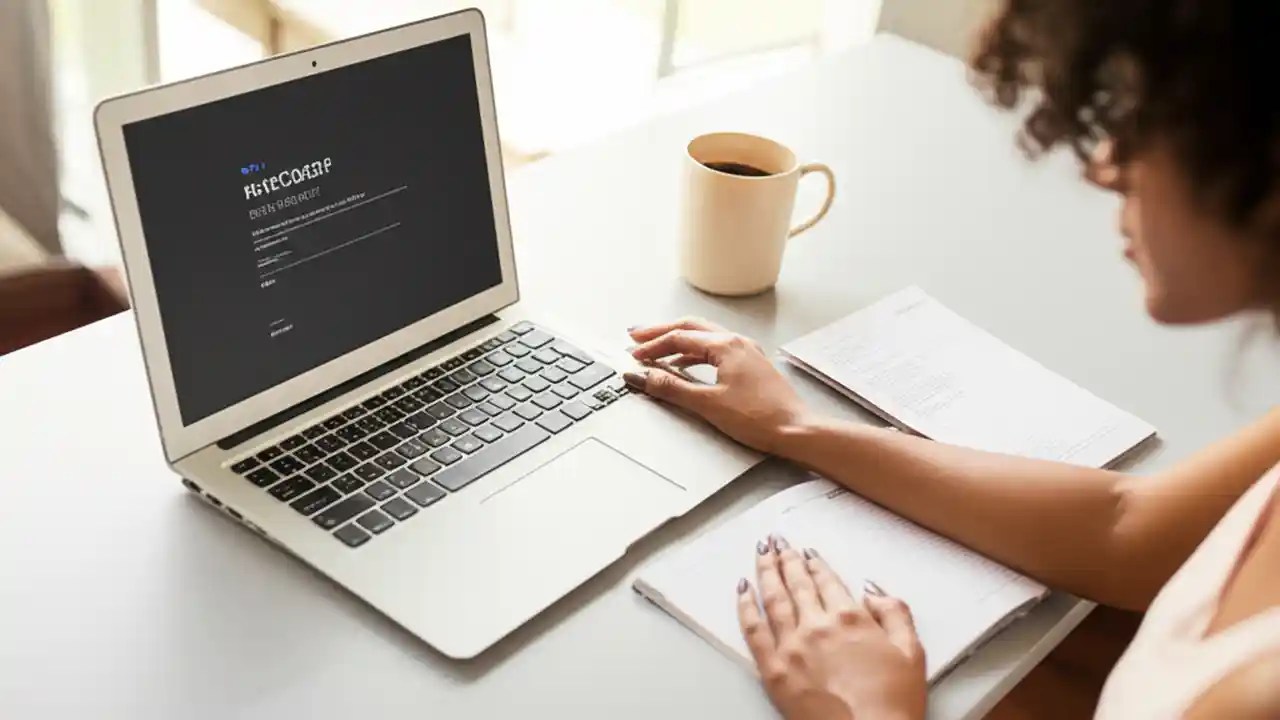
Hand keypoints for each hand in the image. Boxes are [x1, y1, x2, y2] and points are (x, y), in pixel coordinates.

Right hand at [625, 318, 809, 453]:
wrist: (796, 431)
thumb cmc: (759, 418)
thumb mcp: (708, 404)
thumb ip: (672, 388)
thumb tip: (642, 376)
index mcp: (726, 345)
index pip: (679, 337)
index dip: (653, 347)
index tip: (633, 356)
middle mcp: (737, 342)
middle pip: (692, 328)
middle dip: (662, 332)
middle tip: (638, 338)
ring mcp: (747, 352)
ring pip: (705, 337)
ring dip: (679, 341)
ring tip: (657, 350)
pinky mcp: (752, 367)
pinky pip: (716, 351)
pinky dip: (695, 353)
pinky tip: (686, 365)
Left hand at [739, 537, 926, 719]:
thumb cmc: (892, 703)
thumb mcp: (912, 652)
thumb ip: (894, 612)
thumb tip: (872, 589)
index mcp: (850, 618)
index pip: (827, 581)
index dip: (815, 564)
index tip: (806, 552)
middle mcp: (817, 626)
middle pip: (796, 583)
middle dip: (785, 558)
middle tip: (776, 541)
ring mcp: (791, 647)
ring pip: (773, 598)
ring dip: (765, 571)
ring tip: (761, 552)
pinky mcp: (773, 670)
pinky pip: (753, 630)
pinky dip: (746, 606)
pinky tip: (742, 590)